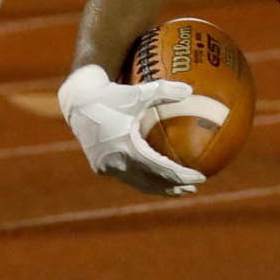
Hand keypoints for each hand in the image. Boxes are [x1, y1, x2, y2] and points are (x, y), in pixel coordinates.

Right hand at [57, 64, 205, 196]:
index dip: (182, 176)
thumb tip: (191, 90)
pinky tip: (157, 179)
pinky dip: (145, 181)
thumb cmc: (111, 95)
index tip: (201, 177)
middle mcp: (116, 162)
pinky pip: (128, 178)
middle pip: (151, 182)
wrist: (78, 102)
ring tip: (180, 189)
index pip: (161, 169)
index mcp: (127, 148)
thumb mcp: (138, 92)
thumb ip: (164, 91)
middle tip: (195, 187)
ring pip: (139, 184)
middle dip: (174, 187)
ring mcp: (107, 167)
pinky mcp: (101, 167)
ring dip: (160, 188)